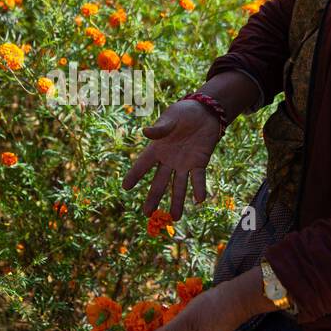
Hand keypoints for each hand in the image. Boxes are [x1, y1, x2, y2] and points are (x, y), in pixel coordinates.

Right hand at [121, 99, 222, 219]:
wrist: (205, 112)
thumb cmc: (183, 113)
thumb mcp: (171, 118)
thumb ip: (160, 128)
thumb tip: (145, 132)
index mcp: (157, 149)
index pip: (143, 164)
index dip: (134, 175)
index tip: (126, 187)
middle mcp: (169, 160)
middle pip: (160, 182)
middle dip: (153, 197)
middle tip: (147, 213)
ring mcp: (184, 164)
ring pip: (179, 186)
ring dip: (178, 201)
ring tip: (175, 217)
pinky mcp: (199, 163)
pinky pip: (198, 178)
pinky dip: (199, 188)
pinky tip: (200, 200)